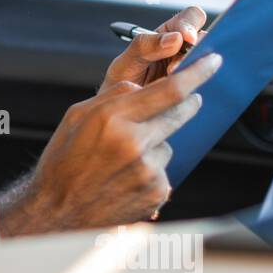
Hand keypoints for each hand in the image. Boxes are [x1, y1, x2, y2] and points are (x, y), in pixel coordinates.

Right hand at [0, 52, 221, 235]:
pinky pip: (165, 170)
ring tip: (124, 159)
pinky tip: (127, 178)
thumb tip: (142, 86)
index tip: (214, 61)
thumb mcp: (77, 116)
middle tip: (191, 98)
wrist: (57, 211)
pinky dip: (151, 170)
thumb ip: (112, 96)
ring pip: (168, 144)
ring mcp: (148, 171)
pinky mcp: (156, 193)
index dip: (197, 74)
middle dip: (189, 103)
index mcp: (112, 118)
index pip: (170, 90)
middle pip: (180, 113)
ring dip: (156, 144)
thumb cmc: (64, 160)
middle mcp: (134, 143)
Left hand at [101, 6, 206, 90]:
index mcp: (167, 35)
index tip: (186, 38)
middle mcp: (183, 49)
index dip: (191, 24)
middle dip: (196, 46)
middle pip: (205, 36)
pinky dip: (198, 82)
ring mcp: (190, 68)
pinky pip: (206, 81)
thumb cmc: (121, 83)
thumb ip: (144, 46)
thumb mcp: (125, 63)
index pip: (190, 17)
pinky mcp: (194, 87)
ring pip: (207, 59)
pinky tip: (183, 89)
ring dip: (193, 66)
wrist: (118, 113)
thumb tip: (175, 38)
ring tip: (170, 77)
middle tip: (177, 64)